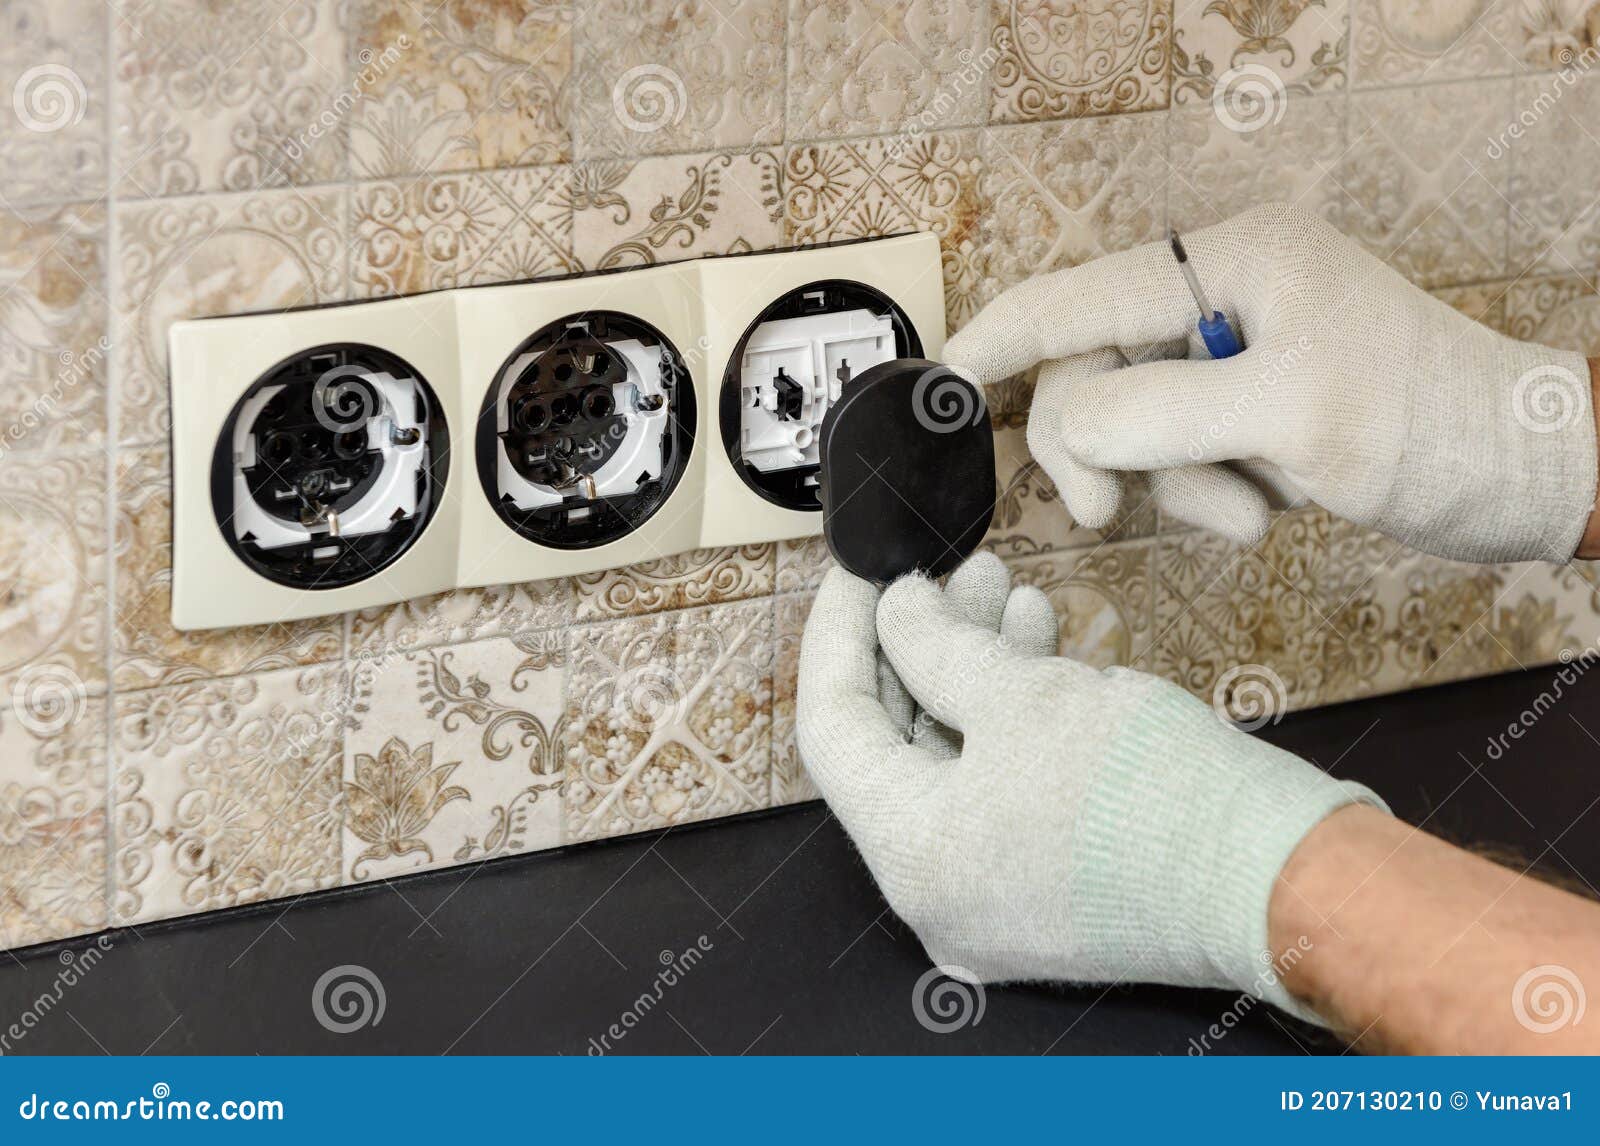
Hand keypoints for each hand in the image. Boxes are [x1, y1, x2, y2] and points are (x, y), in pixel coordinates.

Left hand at [797, 553, 1384, 1012]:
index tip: (862, 572)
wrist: (1285, 881)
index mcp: (912, 858)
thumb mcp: (1026, 695)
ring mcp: (992, 898)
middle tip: (950, 574)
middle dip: (920, 644)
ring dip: (973, 668)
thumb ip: (938, 646)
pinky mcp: (1044, 887)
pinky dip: (1011, 718)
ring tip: (1006, 590)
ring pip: (953, 759)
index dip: (841, 634)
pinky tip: (1040, 644)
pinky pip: (999, 789)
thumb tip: (896, 610)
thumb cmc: (1164, 803)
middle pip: (893, 744)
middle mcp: (938, 894)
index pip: (833, 728)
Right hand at [945, 203, 1597, 563]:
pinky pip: (1180, 452)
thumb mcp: (1285, 416)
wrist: (1521, 474)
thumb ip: (1159, 415)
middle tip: (1109, 512)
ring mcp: (1239, 352)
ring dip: (1174, 483)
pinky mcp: (1254, 404)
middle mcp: (1228, 296)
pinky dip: (1209, 492)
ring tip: (1249, 510)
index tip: (946, 373)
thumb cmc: (1431, 426)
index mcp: (1235, 262)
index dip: (1007, 335)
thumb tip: (1067, 424)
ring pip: (1134, 424)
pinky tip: (1272, 503)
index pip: (1085, 295)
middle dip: (1104, 447)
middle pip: (1096, 371)